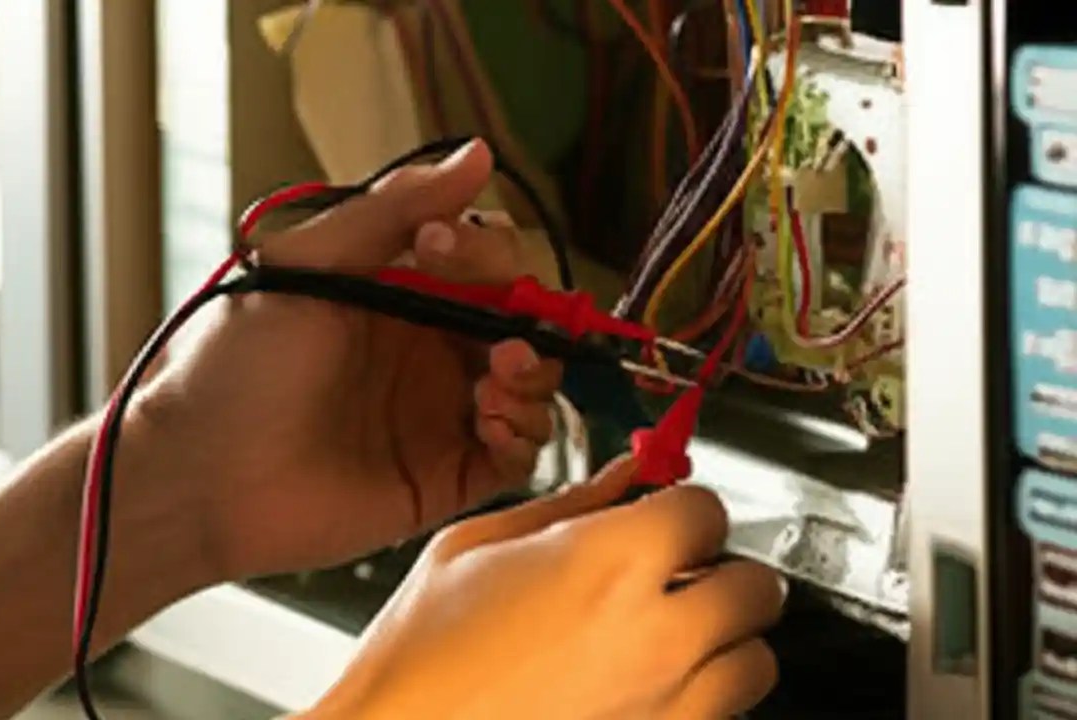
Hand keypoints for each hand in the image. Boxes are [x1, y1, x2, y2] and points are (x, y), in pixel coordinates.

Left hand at [130, 139, 564, 580]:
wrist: (196, 475)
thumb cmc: (233, 366)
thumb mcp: (308, 267)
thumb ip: (393, 210)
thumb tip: (477, 154)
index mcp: (397, 293)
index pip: (483, 261)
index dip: (485, 253)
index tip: (441, 251)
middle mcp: (425, 349)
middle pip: (520, 321)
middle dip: (530, 319)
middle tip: (503, 338)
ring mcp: (437, 414)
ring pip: (531, 385)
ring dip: (536, 376)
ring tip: (497, 383)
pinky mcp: (442, 477)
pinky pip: (518, 453)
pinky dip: (527, 433)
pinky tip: (492, 421)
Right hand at [303, 458, 784, 719]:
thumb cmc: (421, 655)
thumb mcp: (478, 545)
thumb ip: (571, 504)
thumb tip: (623, 475)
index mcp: (610, 561)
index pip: (709, 509)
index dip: (685, 507)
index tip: (668, 517)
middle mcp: (655, 634)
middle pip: (757, 587)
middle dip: (722, 572)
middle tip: (681, 573)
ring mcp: (666, 706)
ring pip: (756, 662)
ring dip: (726, 642)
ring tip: (672, 637)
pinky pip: (724, 718)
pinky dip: (702, 698)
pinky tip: (647, 686)